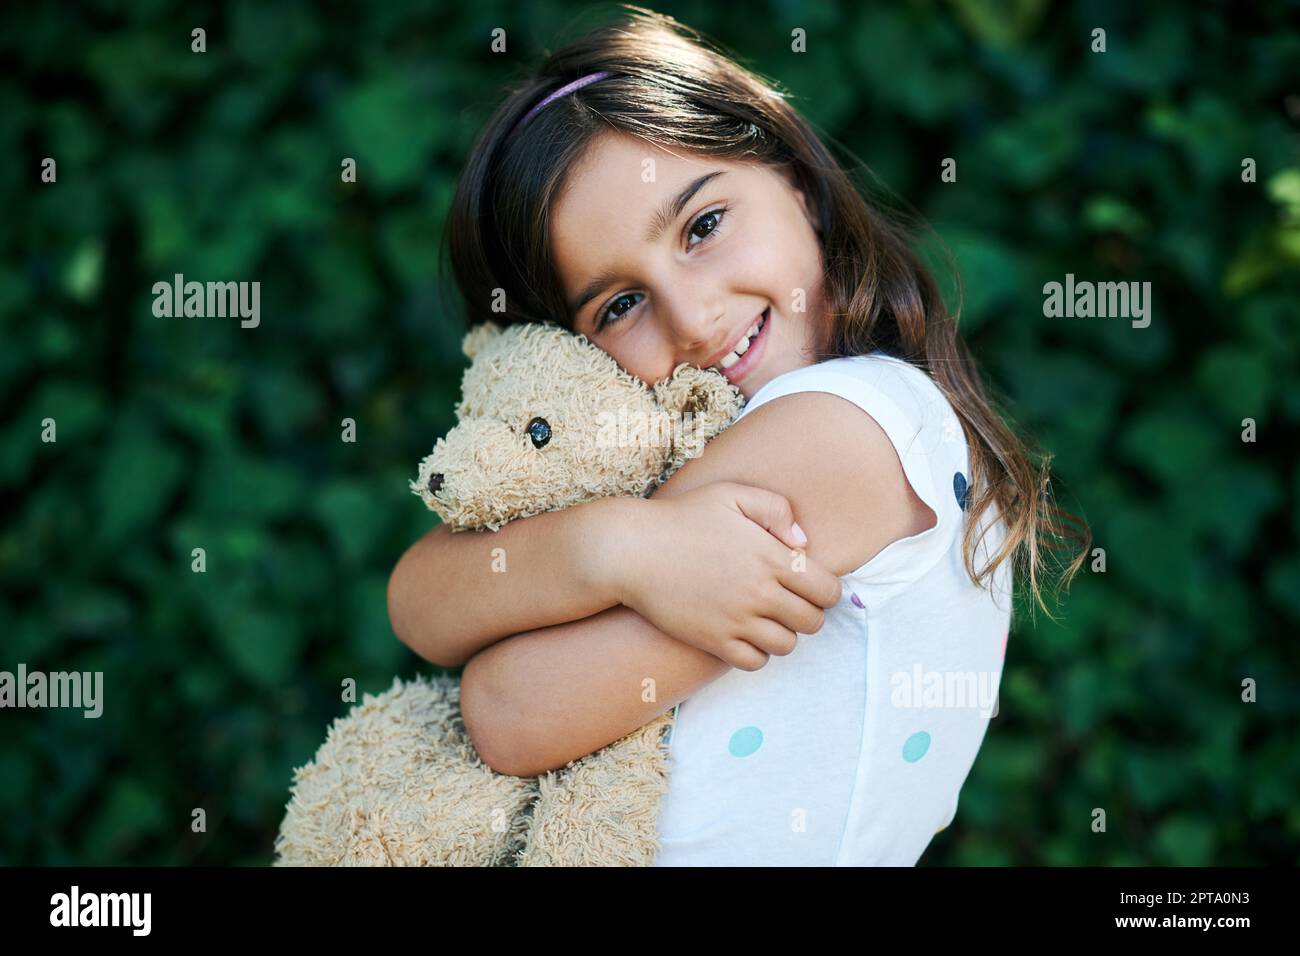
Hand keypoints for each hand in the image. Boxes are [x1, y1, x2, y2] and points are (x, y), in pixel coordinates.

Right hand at [613, 482, 842, 670]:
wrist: (632, 551)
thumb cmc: (682, 518)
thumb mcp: (732, 494)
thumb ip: (777, 509)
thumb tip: (802, 544)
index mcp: (771, 557)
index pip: (828, 590)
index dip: (825, 588)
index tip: (809, 582)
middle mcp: (759, 593)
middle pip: (813, 622)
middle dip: (808, 611)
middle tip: (789, 600)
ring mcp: (736, 621)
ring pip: (787, 645)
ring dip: (784, 632)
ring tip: (768, 617)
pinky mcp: (713, 641)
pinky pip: (754, 662)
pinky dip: (757, 652)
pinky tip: (746, 632)